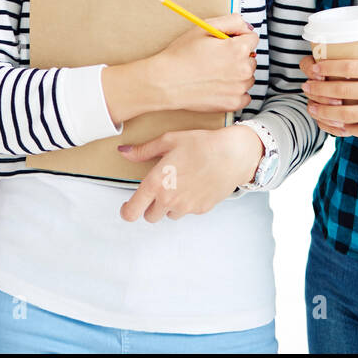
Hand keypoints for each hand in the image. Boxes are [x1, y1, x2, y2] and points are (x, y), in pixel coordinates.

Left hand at [117, 126, 263, 222]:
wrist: (233, 154)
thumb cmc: (202, 144)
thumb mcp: (169, 140)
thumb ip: (143, 150)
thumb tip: (124, 151)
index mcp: (156, 183)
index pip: (132, 211)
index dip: (127, 211)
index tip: (127, 206)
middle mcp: (169, 199)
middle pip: (150, 217)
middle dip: (150, 206)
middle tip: (158, 190)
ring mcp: (186, 207)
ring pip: (169, 215)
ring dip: (169, 205)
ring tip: (179, 185)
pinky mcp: (201, 209)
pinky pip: (187, 211)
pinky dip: (187, 203)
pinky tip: (194, 185)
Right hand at [148, 15, 258, 113]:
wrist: (166, 82)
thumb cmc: (182, 55)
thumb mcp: (204, 28)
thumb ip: (231, 21)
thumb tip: (247, 26)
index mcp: (238, 49)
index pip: (252, 38)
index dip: (238, 37)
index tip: (226, 42)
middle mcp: (243, 69)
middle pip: (251, 58)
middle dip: (238, 56)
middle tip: (216, 58)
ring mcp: (239, 88)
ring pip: (248, 76)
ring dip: (238, 73)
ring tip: (215, 72)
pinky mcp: (233, 103)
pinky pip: (245, 95)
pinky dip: (235, 91)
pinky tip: (219, 86)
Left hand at [300, 44, 357, 140]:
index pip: (349, 66)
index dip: (326, 67)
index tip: (312, 67)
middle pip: (342, 91)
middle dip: (318, 89)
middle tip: (305, 86)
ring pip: (346, 114)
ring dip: (324, 111)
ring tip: (312, 106)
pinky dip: (343, 129)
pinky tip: (333, 125)